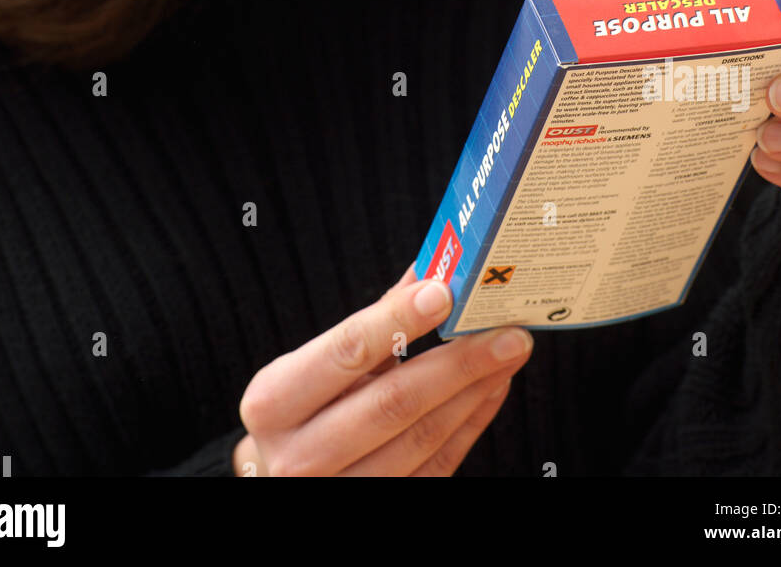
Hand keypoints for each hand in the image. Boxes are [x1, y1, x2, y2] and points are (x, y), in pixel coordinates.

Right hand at [231, 263, 533, 476]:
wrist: (278, 480)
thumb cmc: (299, 411)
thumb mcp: (312, 364)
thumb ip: (372, 319)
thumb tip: (430, 271)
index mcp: (274, 402)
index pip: (346, 351)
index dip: (399, 319)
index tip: (445, 292)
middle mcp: (300, 455)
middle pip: (394, 401)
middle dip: (458, 362)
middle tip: (503, 332)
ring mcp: (339, 492)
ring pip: (422, 439)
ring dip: (473, 392)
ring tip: (506, 355)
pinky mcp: (379, 509)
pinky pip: (436, 467)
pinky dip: (470, 425)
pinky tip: (490, 390)